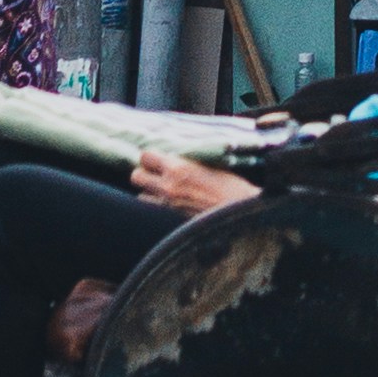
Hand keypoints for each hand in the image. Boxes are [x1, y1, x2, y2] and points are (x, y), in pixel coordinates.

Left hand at [128, 151, 259, 215]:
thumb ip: (188, 162)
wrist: (241, 216)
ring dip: (149, 192)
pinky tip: (171, 202)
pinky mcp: (172, 220)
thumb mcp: (212, 165)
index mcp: (178, 169)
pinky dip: (158, 206)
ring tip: (163, 189)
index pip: (145, 156)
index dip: (150, 157)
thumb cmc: (233, 189)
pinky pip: (154, 210)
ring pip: (141, 196)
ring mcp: (168, 206)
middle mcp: (168, 187)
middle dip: (144, 173)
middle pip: (136, 176)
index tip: (158, 158)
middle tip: (156, 173)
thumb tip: (174, 157)